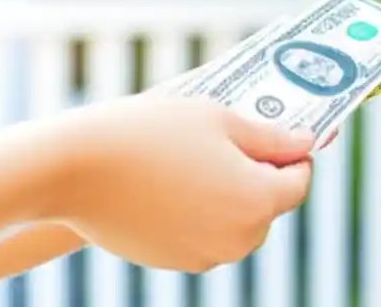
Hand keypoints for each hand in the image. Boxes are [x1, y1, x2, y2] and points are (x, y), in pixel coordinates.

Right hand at [45, 95, 313, 272]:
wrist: (74, 169)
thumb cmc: (151, 134)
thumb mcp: (221, 120)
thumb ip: (271, 138)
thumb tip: (306, 144)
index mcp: (258, 200)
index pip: (299, 181)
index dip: (295, 155)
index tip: (281, 135)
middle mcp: (238, 238)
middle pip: (270, 206)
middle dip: (262, 176)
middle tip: (234, 142)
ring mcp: (204, 255)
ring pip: (238, 224)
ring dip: (231, 196)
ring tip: (200, 159)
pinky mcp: (173, 261)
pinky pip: (205, 236)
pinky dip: (202, 213)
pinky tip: (175, 183)